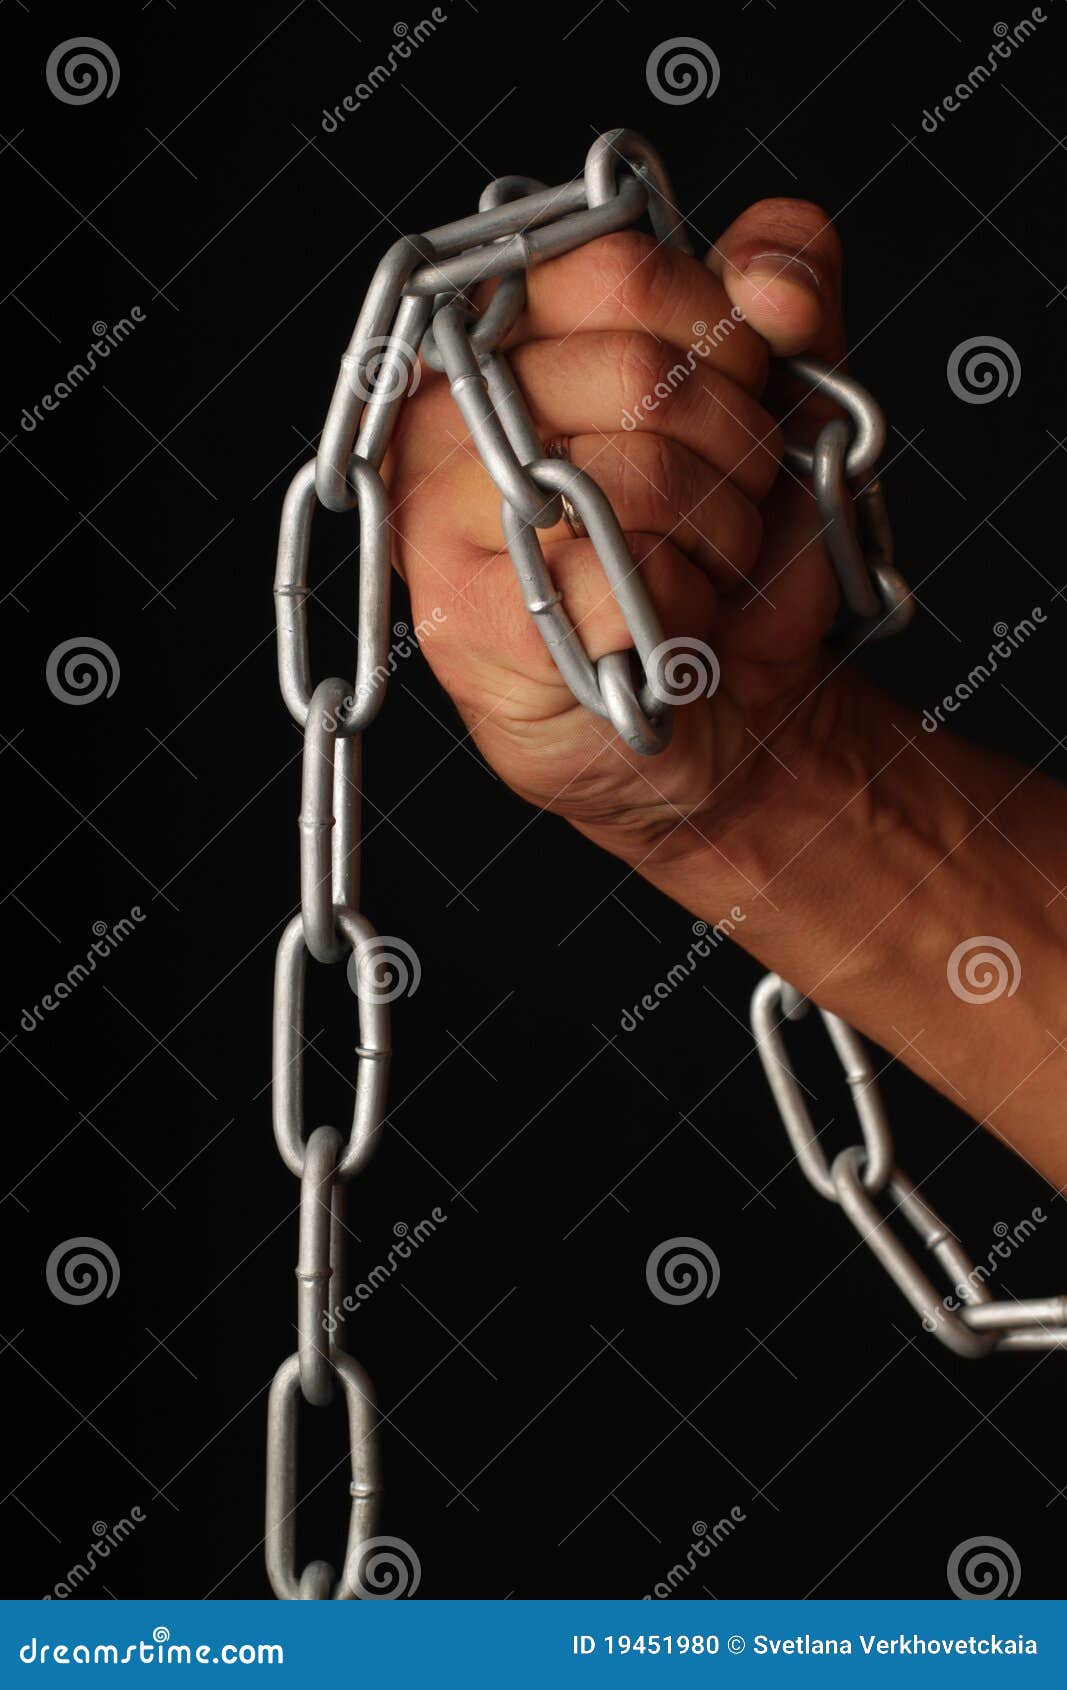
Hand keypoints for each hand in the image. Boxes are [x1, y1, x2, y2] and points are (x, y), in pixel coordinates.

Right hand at [388, 196, 847, 866]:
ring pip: (638, 479)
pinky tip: (669, 633)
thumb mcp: (782, 401)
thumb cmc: (731, 559)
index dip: (723, 337)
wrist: (729, 717)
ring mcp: (440, 516)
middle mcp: (451, 412)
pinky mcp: (464, 619)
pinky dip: (686, 616)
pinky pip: (618, 580)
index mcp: (510, 336)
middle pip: (639, 376)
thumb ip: (789, 293)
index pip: (620, 272)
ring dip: (724, 539)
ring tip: (704, 570)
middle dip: (739, 452)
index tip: (744, 395)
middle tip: (731, 505)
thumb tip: (774, 282)